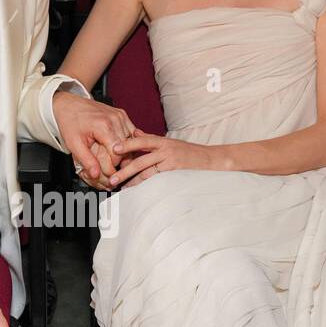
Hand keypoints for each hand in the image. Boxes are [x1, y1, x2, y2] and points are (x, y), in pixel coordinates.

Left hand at [51, 91, 135, 183]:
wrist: (69, 104)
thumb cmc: (70, 121)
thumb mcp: (74, 144)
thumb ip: (86, 160)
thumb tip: (95, 174)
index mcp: (104, 126)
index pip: (117, 155)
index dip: (111, 166)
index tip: (105, 171)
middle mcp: (115, 120)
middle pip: (126, 150)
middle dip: (118, 161)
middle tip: (108, 167)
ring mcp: (120, 116)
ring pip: (131, 142)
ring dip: (124, 152)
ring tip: (112, 157)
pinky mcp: (122, 115)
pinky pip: (131, 133)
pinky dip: (126, 142)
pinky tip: (118, 147)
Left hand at [106, 131, 227, 185]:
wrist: (213, 160)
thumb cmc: (190, 153)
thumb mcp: (171, 143)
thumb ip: (152, 140)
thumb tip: (135, 133)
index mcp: (163, 141)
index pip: (142, 140)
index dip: (127, 144)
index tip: (114, 148)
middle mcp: (167, 150)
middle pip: (141, 160)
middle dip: (125, 171)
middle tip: (112, 179)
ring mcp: (172, 162)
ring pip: (148, 173)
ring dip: (133, 182)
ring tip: (123, 189)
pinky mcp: (177, 173)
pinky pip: (159, 181)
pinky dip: (148, 187)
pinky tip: (140, 192)